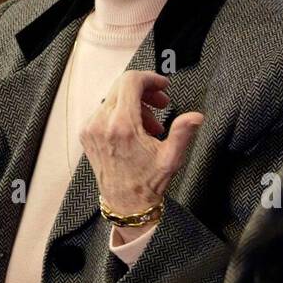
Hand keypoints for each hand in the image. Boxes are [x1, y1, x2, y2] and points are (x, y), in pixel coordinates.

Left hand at [79, 70, 202, 214]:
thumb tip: (196, 116)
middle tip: (162, 103)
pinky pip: (105, 110)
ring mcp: (90, 128)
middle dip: (145, 90)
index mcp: (121, 126)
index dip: (150, 78)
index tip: (163, 86)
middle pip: (122, 86)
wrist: (125, 204)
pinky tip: (136, 130)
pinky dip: (122, 112)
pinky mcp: (86, 133)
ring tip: (152, 125)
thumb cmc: (147, 183)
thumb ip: (182, 132)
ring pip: (114, 97)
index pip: (131, 81)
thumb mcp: (170, 158)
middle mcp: (101, 123)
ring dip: (135, 103)